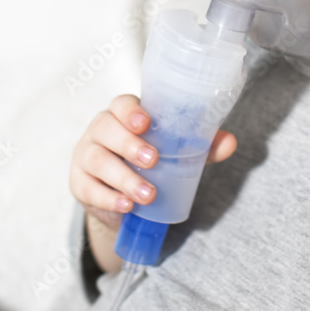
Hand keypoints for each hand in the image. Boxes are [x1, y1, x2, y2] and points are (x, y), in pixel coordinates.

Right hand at [69, 93, 237, 230]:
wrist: (124, 200)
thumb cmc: (150, 163)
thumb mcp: (175, 153)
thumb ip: (200, 147)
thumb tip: (230, 142)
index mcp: (122, 116)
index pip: (120, 104)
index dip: (130, 111)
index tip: (147, 123)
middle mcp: (100, 131)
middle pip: (105, 128)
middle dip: (129, 144)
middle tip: (154, 160)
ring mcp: (85, 156)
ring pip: (97, 160)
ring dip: (123, 177)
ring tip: (148, 194)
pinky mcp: (79, 183)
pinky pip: (88, 188)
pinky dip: (108, 198)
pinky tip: (126, 206)